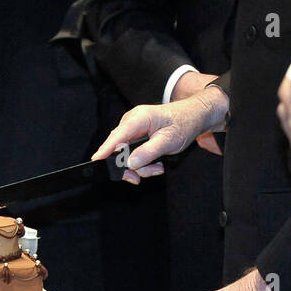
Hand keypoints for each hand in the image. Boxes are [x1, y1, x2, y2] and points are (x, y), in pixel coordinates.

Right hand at [92, 85, 228, 183]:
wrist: (194, 116)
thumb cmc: (184, 123)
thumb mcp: (169, 141)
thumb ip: (149, 152)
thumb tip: (130, 163)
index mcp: (139, 118)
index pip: (117, 135)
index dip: (106, 149)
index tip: (96, 160)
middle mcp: (132, 120)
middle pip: (119, 148)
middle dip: (133, 165)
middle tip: (148, 174)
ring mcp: (133, 127)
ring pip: (126, 154)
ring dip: (141, 165)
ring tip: (157, 167)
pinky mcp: (135, 134)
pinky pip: (131, 152)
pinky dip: (142, 161)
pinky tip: (155, 163)